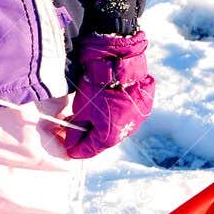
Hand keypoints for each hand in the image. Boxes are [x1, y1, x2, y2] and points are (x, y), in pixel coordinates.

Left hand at [64, 31, 153, 159]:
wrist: (118, 63)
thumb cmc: (97, 87)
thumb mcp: (81, 109)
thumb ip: (77, 129)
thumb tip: (71, 142)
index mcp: (110, 136)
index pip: (90, 150)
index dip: (77, 150)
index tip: (70, 149)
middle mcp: (127, 132)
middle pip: (105, 141)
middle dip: (91, 138)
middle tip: (78, 133)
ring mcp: (137, 120)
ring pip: (117, 129)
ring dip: (105, 127)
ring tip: (93, 118)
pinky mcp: (144, 108)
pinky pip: (128, 117)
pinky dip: (117, 115)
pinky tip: (108, 107)